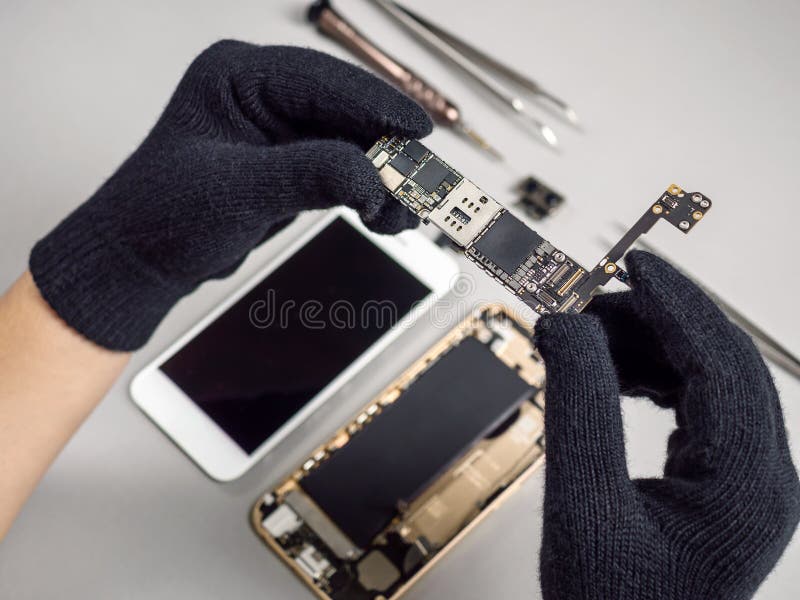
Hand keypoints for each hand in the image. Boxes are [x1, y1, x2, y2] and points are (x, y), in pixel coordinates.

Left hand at [29, 41, 430, 350]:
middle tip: (421, 187)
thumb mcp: (236, 193)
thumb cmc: (165, 217)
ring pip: (351, 142)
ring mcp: (278, 128)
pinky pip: (342, 168)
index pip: (322, 81)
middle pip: (346, 112)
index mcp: (237, 76)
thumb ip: (307, 175)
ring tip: (404, 214)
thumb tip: (373, 175)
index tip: (419, 131)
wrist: (142, 261)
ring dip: (383, 177)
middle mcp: (261, 94)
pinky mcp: (289, 161)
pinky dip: (367, 191)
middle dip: (386, 151)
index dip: (377, 106)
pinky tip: (383, 214)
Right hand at [534, 251, 799, 599]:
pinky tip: (611, 373)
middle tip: (592, 302)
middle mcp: (760, 478)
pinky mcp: (719, 482)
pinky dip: (650, 378)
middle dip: (657, 321)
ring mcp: (744, 480)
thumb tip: (565, 326)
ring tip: (590, 336)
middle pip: (721, 364)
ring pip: (708, 380)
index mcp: (747, 487)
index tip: (635, 265)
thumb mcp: (583, 506)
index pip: (723, 365)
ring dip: (650, 348)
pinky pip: (693, 406)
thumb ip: (576, 409)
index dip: (677, 305)